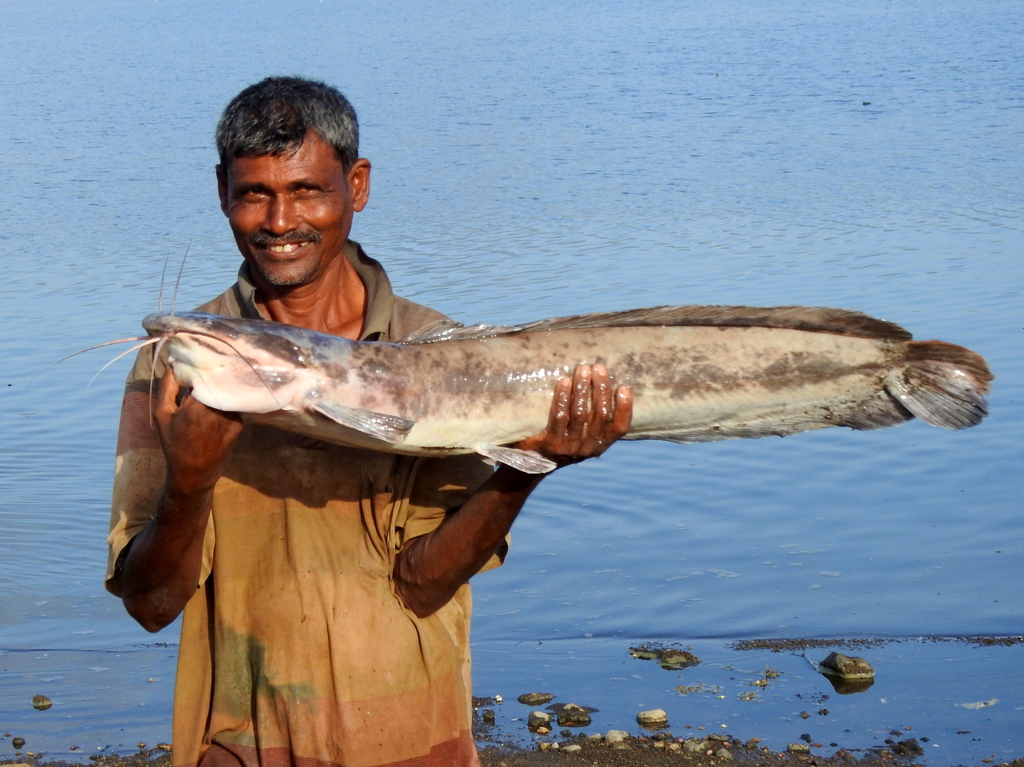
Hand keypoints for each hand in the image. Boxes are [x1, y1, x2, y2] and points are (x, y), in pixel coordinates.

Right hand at [154, 369, 243, 494]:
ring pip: (226, 393)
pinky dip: (223, 404)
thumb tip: (174, 364)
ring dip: (218, 390)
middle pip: (218, 381)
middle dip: (209, 377)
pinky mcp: (240, 423)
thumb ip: (168, 387)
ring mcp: (234, 415)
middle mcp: (221, 407)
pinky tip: (214, 410)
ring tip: (207, 393)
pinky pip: (231, 405)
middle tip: (199, 376)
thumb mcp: (162, 414)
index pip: (206, 373)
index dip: (199, 367)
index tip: (192, 364)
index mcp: (200, 404)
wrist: (195, 472)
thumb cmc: (174, 443)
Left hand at [516, 364, 631, 468]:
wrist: (532, 463)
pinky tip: (565, 382)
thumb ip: (592, 418)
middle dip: (602, 389)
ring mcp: (569, 445)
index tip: (624, 387)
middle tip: (598, 368)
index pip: (620, 428)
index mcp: (600, 444)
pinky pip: (560, 416)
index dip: (625, 408)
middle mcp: (587, 447)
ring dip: (583, 389)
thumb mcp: (582, 435)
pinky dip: (563, 397)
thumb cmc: (561, 440)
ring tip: (583, 370)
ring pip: (581, 414)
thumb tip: (601, 381)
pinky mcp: (551, 442)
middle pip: (601, 416)